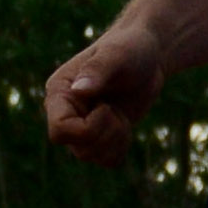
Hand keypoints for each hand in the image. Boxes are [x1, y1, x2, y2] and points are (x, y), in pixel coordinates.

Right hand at [45, 21, 163, 160]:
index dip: (86, 129)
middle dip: (106, 134)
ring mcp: (80, 125)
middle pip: (78, 148)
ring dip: (114, 140)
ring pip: (91, 156)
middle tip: (116, 110)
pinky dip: (120, 148)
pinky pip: (106, 160)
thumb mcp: (117, 55)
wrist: (148, 54)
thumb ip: (97, 70)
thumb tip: (79, 90)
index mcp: (60, 92)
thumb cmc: (130, 47)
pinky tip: (124, 125)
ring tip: (121, 115)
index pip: (59, 130)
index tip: (105, 107)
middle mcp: (65, 111)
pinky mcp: (99, 135)